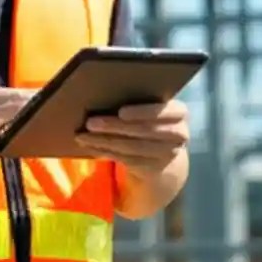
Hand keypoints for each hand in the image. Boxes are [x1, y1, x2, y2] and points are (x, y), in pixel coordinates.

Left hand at [75, 100, 189, 180]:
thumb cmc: (148, 119)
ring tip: (83, 135)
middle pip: (143, 130)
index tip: (121, 112)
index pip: (164, 111)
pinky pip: (125, 159)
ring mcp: (167, 154)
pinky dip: (104, 151)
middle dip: (114, 126)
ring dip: (104, 141)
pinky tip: (89, 145)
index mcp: (179, 113)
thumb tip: (105, 92)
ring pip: (131, 147)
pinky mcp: (152, 168)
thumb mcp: (150, 109)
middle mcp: (178, 134)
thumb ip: (138, 99)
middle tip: (91, 122)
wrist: (161, 153)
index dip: (142, 112)